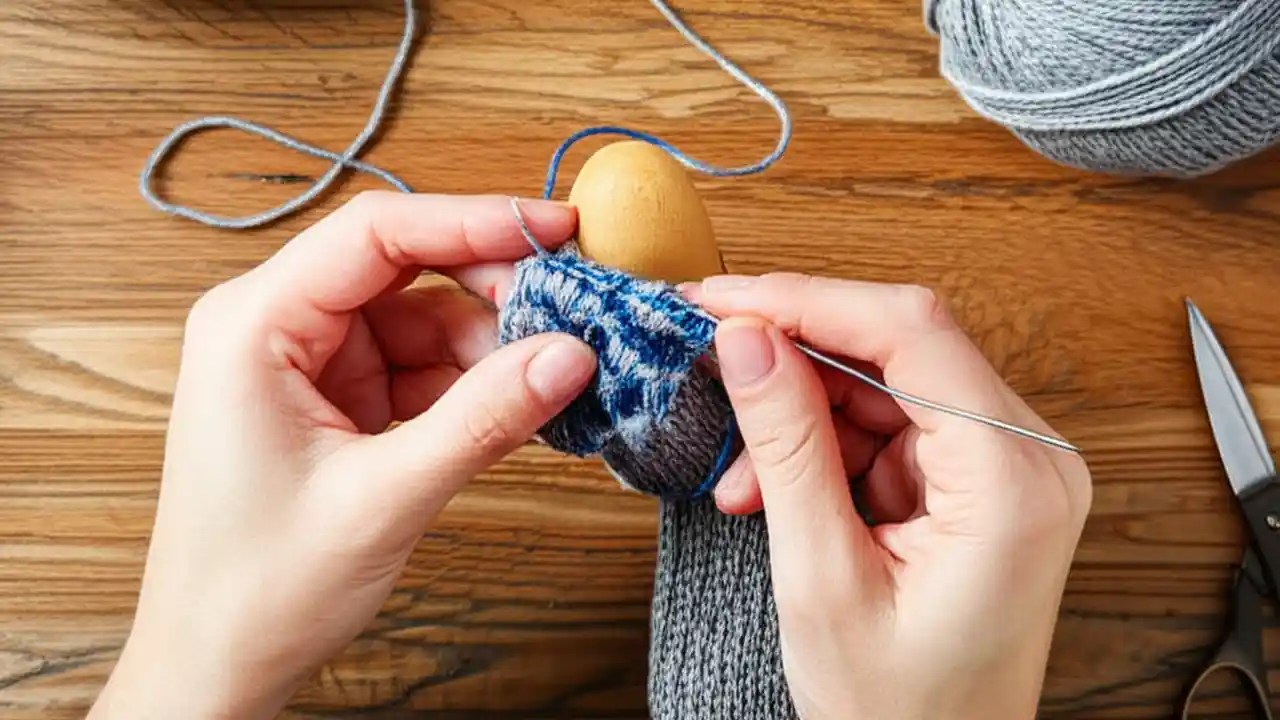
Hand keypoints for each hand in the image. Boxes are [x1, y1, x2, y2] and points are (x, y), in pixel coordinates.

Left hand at [88, 193, 595, 719]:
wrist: (218, 665)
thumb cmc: (257, 589)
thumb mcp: (383, 499)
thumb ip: (482, 420)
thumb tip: (571, 355)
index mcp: (253, 325)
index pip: (375, 234)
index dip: (471, 222)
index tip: (554, 230)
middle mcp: (276, 327)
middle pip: (404, 267)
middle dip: (488, 288)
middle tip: (567, 316)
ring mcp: (309, 364)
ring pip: (422, 318)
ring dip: (487, 345)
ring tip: (548, 378)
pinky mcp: (337, 400)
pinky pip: (419, 366)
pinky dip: (470, 383)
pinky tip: (515, 405)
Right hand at [688, 273, 1090, 719]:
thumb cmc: (898, 713)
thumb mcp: (824, 581)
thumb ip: (788, 449)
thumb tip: (746, 340)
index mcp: (1014, 481)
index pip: (910, 332)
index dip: (806, 299)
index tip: (722, 299)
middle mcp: (1028, 459)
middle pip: (899, 346)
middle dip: (794, 357)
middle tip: (711, 361)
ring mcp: (1005, 470)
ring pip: (883, 383)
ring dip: (798, 413)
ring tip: (739, 476)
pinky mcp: (974, 485)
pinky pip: (885, 427)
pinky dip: (820, 448)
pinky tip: (771, 488)